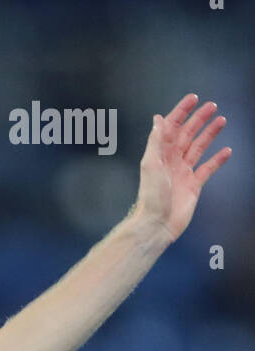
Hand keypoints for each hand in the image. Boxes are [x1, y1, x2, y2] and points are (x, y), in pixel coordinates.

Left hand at [134, 94, 230, 242]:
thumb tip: (158, 118)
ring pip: (199, 147)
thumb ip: (156, 141)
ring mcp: (183, 173)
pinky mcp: (194, 185)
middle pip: (187, 134)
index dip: (181, 112)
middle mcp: (172, 161)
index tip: (193, 99)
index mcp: (161, 154)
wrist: (157, 224)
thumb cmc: (151, 196)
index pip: (172, 127)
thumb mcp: (150, 164)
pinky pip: (208, 168)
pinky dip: (217, 159)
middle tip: (212, 105)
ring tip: (222, 120)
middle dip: (199, 119)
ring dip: (209, 134)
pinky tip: (227, 151)